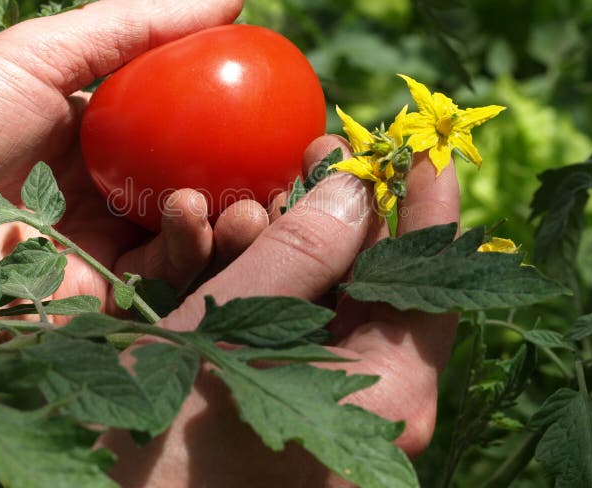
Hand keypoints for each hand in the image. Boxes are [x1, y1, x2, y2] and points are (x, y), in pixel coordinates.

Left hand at [0, 0, 263, 311]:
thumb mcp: (46, 52)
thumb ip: (139, 26)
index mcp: (93, 141)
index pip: (181, 136)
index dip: (232, 130)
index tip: (280, 117)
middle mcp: (103, 198)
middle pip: (194, 193)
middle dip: (246, 188)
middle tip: (289, 172)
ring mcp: (100, 252)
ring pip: (188, 244)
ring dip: (230, 224)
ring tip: (253, 200)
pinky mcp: (93, 303)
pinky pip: (160, 280)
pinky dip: (189, 251)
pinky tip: (199, 218)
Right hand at [102, 136, 459, 486]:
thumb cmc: (161, 442)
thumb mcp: (226, 334)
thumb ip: (298, 258)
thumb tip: (354, 191)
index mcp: (385, 397)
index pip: (430, 283)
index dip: (429, 207)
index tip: (423, 148)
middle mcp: (372, 409)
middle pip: (380, 288)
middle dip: (350, 214)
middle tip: (320, 153)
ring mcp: (331, 413)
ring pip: (336, 307)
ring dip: (304, 245)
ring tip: (273, 189)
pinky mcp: (290, 413)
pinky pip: (300, 335)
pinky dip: (276, 286)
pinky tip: (242, 245)